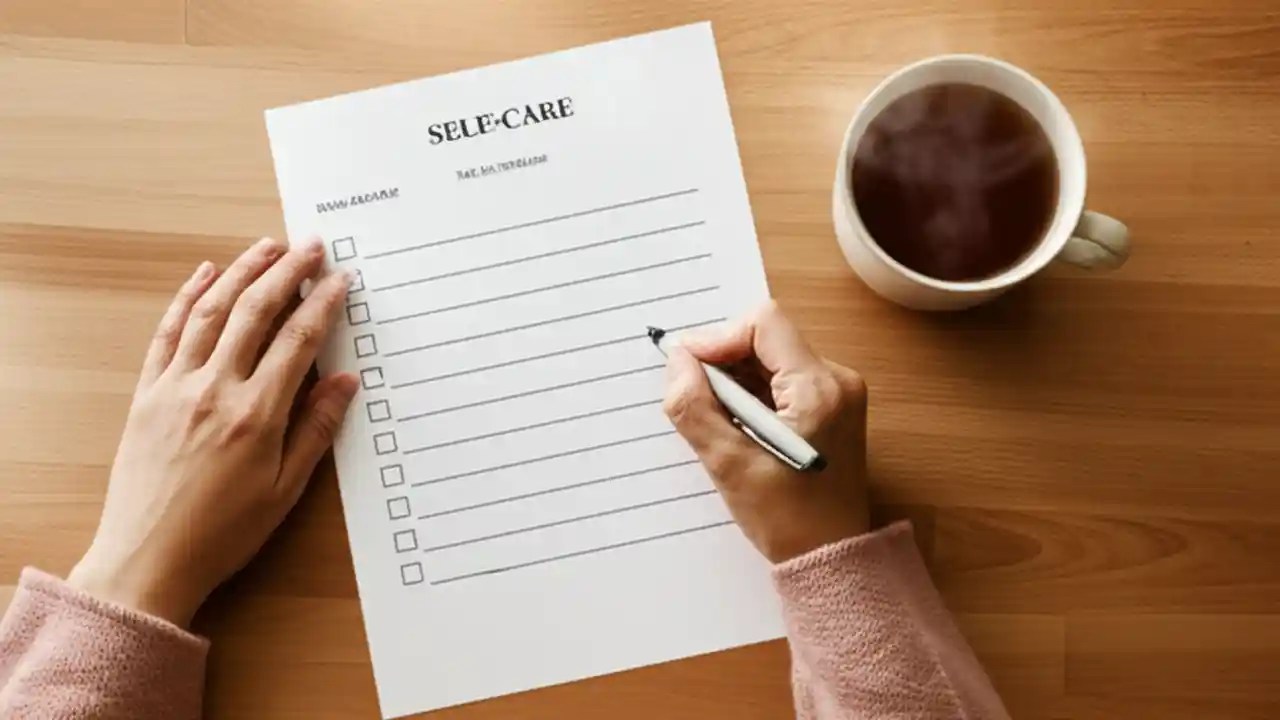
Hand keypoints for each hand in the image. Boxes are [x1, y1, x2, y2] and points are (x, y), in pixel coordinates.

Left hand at [67, 237, 357, 626]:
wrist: (147, 559)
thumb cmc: (223, 534)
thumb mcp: (284, 490)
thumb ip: (316, 429)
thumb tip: (346, 381)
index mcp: (256, 414)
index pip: (298, 341)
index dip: (323, 303)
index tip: (341, 279)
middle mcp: (214, 389)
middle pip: (255, 312)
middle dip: (287, 272)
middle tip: (312, 245)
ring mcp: (176, 387)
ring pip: (211, 311)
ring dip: (242, 272)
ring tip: (267, 246)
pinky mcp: (147, 394)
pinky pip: (168, 333)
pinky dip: (187, 298)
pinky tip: (205, 275)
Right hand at [662, 302, 869, 562]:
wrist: (833, 559)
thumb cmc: (789, 521)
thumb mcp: (729, 466)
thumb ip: (695, 408)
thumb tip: (676, 361)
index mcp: (819, 389)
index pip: (763, 323)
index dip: (718, 338)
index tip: (688, 370)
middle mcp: (836, 380)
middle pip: (766, 337)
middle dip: (723, 361)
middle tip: (696, 399)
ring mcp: (836, 393)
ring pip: (771, 358)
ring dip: (735, 380)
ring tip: (718, 422)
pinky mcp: (829, 407)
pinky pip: (781, 379)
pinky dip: (752, 394)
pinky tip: (738, 428)